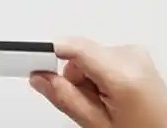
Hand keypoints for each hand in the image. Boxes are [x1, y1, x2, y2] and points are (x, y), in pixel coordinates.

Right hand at [30, 38, 166, 127]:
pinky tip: (113, 95)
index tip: (30, 60)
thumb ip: (66, 98)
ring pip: (90, 57)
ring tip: (105, 103)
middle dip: (75, 78)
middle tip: (89, 105)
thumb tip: (40, 78)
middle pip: (80, 55)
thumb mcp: (98, 124)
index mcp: (122, 72)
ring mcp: (135, 52)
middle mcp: (130, 54)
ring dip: (88, 78)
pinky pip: (104, 58)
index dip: (48, 53)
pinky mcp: (136, 53)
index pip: (75, 48)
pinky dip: (101, 75)